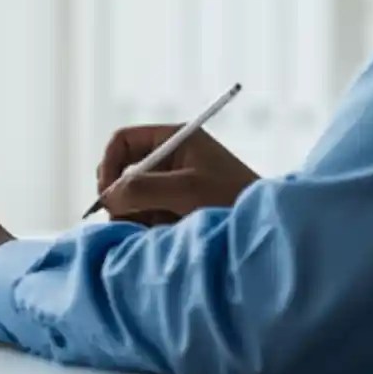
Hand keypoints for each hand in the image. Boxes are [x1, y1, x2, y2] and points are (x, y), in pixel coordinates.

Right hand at [96, 125, 259, 226]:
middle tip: (125, 219)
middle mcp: (171, 157)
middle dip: (120, 195)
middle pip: (123, 171)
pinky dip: (147, 225)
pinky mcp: (177, 207)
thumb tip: (107, 197)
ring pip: (133, 197)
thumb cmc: (233, 200)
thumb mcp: (186, 190)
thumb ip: (141, 189)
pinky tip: (164, 234)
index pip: (122, 141)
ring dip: (135, 215)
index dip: (108, 165)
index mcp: (175, 139)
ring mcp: (174, 183)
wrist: (265, 227)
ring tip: (156, 230)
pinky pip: (146, 214)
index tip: (107, 194)